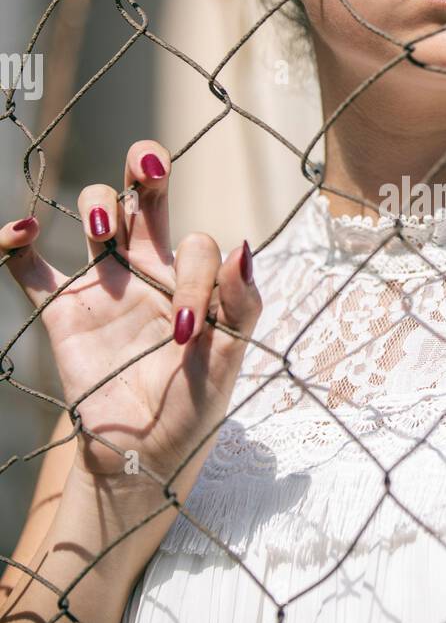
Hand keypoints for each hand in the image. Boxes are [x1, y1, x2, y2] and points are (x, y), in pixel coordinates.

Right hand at [1, 141, 261, 563]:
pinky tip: (19, 231)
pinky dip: (13, 243)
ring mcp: (104, 286)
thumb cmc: (193, 412)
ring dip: (96, 202)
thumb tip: (245, 248)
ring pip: (96, 215)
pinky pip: (29, 268)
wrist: (142, 459)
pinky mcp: (61, 311)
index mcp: (194, 281)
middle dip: (147, 169)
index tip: (184, 330)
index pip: (196, 244)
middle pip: (146, 198)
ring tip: (98, 223)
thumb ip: (239, 308)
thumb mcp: (225, 364)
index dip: (192, 274)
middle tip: (148, 163)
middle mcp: (149, 272)